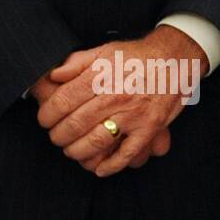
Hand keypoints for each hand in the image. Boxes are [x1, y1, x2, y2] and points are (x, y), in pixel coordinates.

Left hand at [31, 51, 170, 171]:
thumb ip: (76, 63)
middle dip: (59, 135)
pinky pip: (127, 152)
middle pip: (75, 124)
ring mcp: (133, 115)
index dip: (47, 115)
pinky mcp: (149, 128)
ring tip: (72, 150)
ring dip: (78, 151)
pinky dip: (112, 165)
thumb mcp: (104, 50)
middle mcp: (115, 97)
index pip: (63, 101)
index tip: (45, 119)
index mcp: (100, 77)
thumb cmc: (138, 56)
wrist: (175, 59)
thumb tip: (53, 76)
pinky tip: (100, 169)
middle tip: (56, 137)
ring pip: (96, 142)